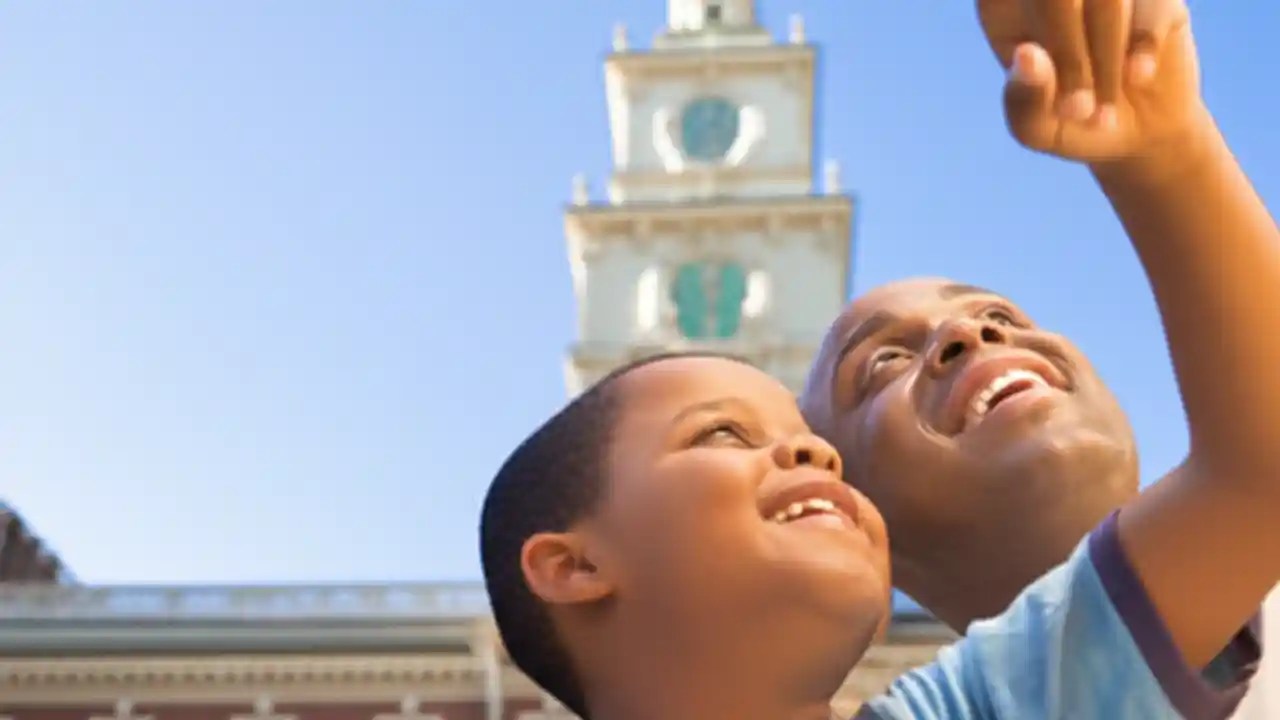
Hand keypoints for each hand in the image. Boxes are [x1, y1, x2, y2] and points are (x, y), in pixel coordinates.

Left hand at [977, 0, 1206, 167]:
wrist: (1137, 135)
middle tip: (1076, 112)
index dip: (1018, 32)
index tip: (1033, 78)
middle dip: (1069, 60)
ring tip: (1104, 114)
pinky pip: (1153, 4)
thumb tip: (1027, 55)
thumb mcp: (1037, 129)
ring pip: (1108, 0)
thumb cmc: (1071, 125)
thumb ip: (1023, 99)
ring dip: (1106, 61)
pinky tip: (1138, 78)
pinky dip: (1143, 43)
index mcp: (1008, 8)